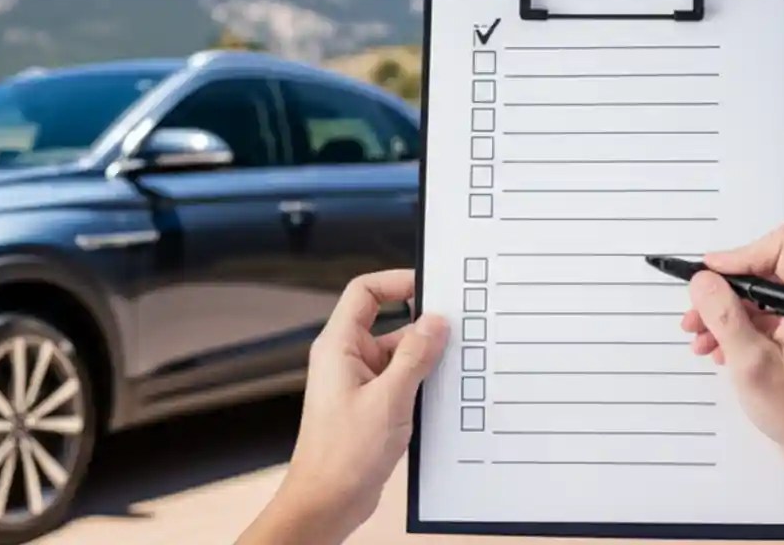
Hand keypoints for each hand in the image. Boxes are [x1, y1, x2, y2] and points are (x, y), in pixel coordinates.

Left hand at [237, 270, 449, 544]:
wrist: (328, 500)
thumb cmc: (343, 454)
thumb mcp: (389, 398)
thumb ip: (415, 356)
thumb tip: (435, 322)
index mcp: (338, 346)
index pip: (364, 293)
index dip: (396, 282)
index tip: (430, 286)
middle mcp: (345, 359)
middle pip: (388, 323)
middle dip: (422, 329)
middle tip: (456, 332)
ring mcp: (357, 383)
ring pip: (398, 356)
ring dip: (424, 362)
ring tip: (452, 371)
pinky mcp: (369, 405)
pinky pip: (399, 381)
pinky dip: (420, 385)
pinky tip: (441, 397)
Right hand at [681, 224, 783, 471]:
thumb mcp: (751, 363)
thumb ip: (724, 316)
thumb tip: (702, 280)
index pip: (780, 247)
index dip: (738, 257)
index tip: (707, 278)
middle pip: (765, 270)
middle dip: (724, 293)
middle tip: (694, 317)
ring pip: (762, 293)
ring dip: (726, 313)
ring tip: (700, 339)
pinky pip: (769, 313)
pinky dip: (741, 326)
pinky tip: (720, 349)